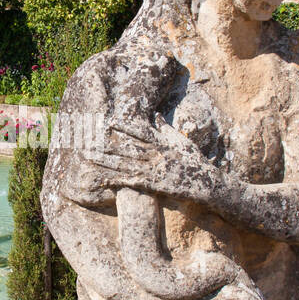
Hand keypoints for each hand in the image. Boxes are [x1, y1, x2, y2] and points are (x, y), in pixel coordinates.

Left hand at [83, 119, 218, 199]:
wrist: (206, 183)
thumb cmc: (195, 161)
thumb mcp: (182, 141)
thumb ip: (166, 128)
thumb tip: (155, 115)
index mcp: (162, 143)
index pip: (140, 132)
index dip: (124, 127)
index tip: (110, 122)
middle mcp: (156, 155)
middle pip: (128, 148)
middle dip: (109, 144)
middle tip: (91, 140)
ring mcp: (154, 170)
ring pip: (125, 164)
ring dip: (107, 162)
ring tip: (92, 159)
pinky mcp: (153, 184)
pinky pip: (131, 182)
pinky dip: (117, 181)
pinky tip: (103, 181)